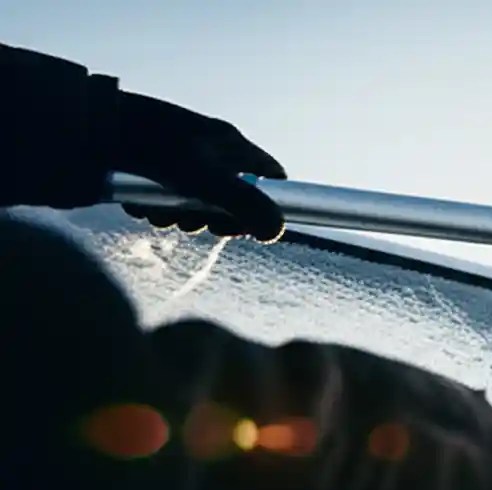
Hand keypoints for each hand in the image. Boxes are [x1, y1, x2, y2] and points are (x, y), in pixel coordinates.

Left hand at [117, 92, 286, 241]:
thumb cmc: (151, 146)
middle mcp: (210, 152)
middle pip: (231, 199)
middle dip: (211, 218)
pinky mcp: (152, 169)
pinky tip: (139, 205)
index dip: (267, 206)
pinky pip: (166, 199)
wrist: (88, 127)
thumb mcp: (204, 179)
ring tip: (156, 211)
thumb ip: (244, 205)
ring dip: (178, 216)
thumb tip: (276, 231)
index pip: (270, 178)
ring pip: (195, 203)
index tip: (243, 225)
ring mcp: (181, 160)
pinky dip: (155, 207)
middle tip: (192, 220)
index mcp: (230, 146)